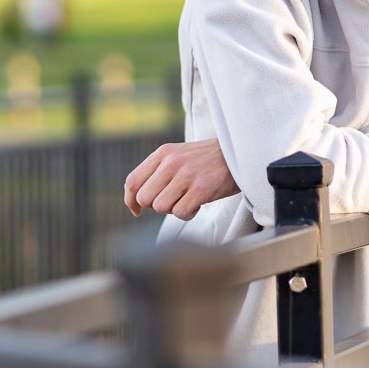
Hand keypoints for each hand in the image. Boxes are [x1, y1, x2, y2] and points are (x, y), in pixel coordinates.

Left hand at [123, 139, 240, 219]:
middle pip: (145, 198)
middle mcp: (171, 162)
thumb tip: (134, 200)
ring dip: (174, 209)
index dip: (130, 200)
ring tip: (188, 199)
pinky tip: (198, 204)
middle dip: (157, 205)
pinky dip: (188, 214)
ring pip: (161, 207)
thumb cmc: (205, 161)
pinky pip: (180, 213)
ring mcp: (186, 174)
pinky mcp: (201, 188)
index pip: (132, 181)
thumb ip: (156, 172)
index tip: (136, 210)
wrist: (238, 153)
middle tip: (174, 199)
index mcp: (162, 153)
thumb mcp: (177, 156)